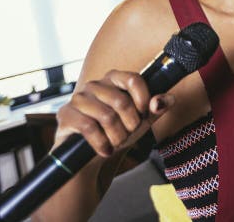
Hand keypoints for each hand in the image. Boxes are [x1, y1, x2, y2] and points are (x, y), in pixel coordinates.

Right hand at [54, 70, 173, 156]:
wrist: (90, 155)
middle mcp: (95, 85)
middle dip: (130, 124)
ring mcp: (78, 99)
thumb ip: (157, 107)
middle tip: (129, 134)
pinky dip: (102, 143)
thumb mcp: (142, 120)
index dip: (143, 98)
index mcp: (114, 79)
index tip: (145, 114)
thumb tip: (168, 100)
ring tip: (117, 142)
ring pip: (106, 116)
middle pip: (121, 101)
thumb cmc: (117, 131)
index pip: (133, 79)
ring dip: (117, 136)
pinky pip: (88, 127)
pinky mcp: (65, 115)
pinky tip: (105, 150)